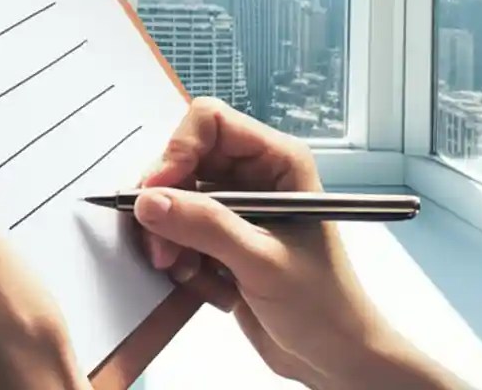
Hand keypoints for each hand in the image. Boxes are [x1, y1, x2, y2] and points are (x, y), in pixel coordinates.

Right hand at [135, 97, 464, 389]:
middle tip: (163, 247)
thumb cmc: (323, 306)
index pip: (210, 122)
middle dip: (166, 205)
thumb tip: (148, 201)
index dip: (177, 150)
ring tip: (190, 272)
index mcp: (277, 161)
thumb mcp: (262, 262)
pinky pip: (174, 233)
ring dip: (170, 239)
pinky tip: (211, 286)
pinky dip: (180, 261)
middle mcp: (253, 176)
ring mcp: (233, 208)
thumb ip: (205, 227)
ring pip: (171, 199)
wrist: (334, 358)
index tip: (155, 191)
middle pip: (181, 161)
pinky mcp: (218, 239)